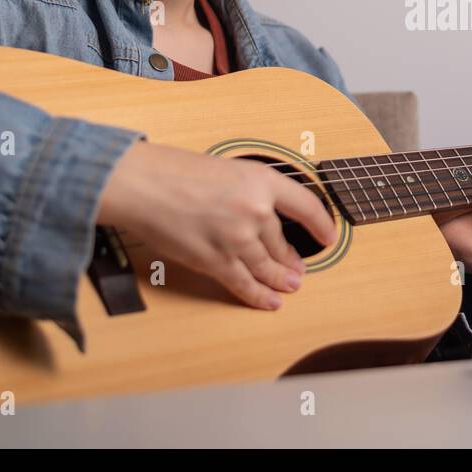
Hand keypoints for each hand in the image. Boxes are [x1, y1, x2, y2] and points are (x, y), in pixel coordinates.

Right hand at [96, 141, 336, 309]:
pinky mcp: (216, 261)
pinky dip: (259, 296)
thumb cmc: (173, 171)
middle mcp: (256, 210)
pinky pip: (244, 284)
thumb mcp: (226, 169)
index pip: (307, 204)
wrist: (142, 184)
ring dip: (280, 279)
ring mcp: (237, 238)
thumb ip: (248, 192)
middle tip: (298, 268)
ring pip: (267, 266)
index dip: (322, 223)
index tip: (329, 234)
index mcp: (261, 180)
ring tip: (291, 285)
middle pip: (283, 242)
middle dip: (292, 259)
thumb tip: (262, 215)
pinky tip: (270, 302)